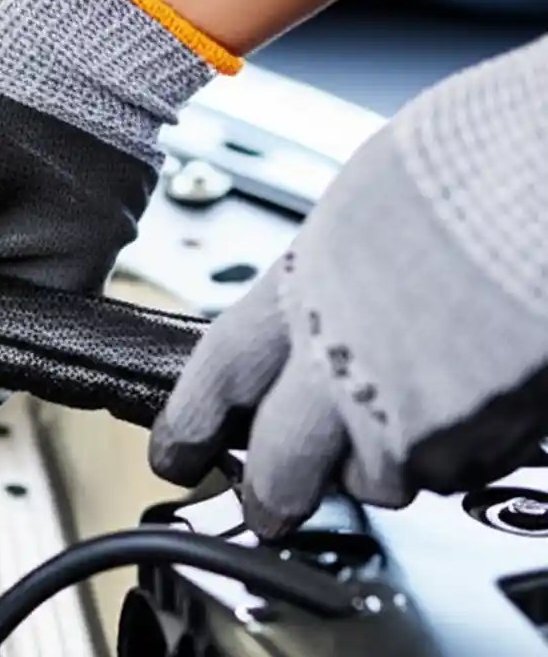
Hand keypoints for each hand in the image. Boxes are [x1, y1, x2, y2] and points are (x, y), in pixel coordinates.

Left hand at [149, 35, 547, 537]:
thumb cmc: (487, 159)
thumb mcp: (368, 203)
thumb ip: (325, 271)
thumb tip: (302, 306)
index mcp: (305, 285)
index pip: (217, 378)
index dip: (188, 424)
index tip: (173, 452)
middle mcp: (351, 358)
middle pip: (282, 466)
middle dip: (272, 495)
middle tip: (271, 505)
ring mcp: (421, 406)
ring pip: (378, 479)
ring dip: (381, 463)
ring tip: (406, 410)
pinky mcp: (491, 437)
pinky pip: (455, 469)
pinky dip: (453, 450)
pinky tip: (467, 397)